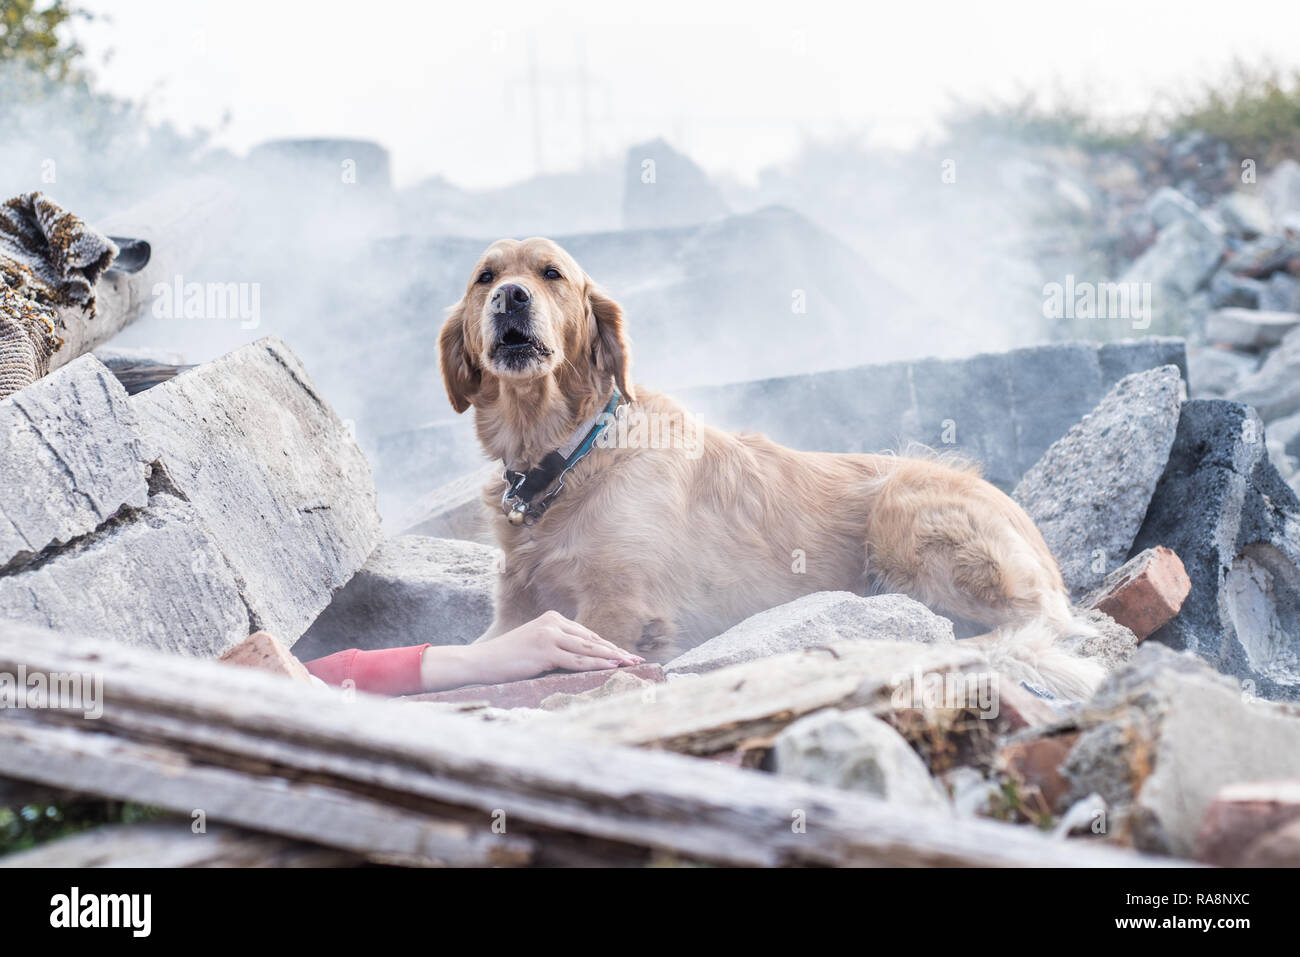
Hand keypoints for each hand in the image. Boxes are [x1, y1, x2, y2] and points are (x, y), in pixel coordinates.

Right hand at [420, 611, 642, 690]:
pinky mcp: (545, 651)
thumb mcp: (536, 647)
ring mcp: (549, 635)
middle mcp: (553, 623)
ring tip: (630, 664)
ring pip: (588, 649)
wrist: (483, 662)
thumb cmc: (508, 658)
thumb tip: (583, 658)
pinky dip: (596, 664)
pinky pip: (576, 660)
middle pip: (592, 640)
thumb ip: (558, 648)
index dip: (608, 646)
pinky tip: (611, 667)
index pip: (587, 635)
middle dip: (616, 652)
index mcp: (552, 619)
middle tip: (636, 660)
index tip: (625, 655)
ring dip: (611, 658)